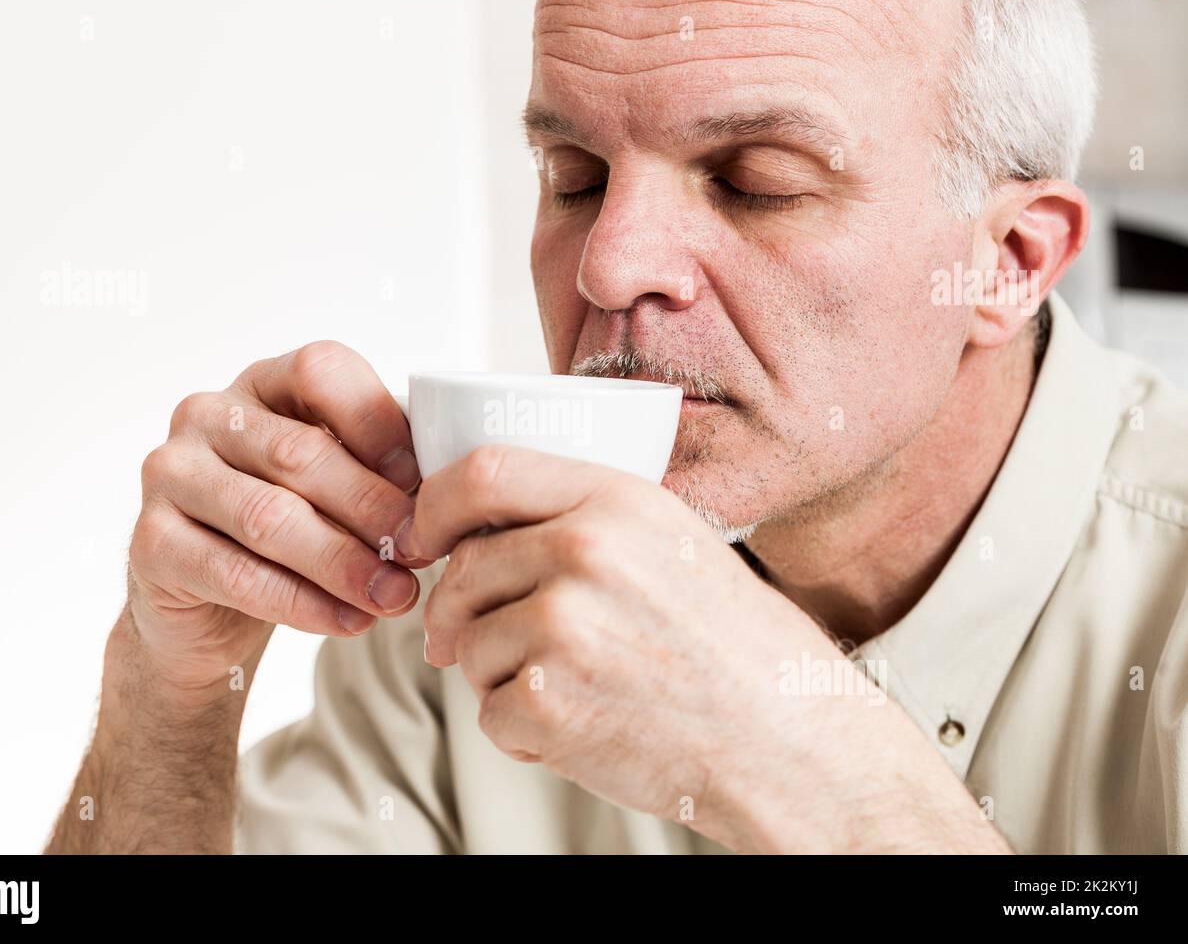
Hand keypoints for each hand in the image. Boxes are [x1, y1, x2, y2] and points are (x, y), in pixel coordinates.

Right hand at [125, 341, 425, 702]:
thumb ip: (378, 472)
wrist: (205, 611)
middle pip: (301, 453)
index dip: (377, 421)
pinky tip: (350, 621)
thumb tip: (444, 492)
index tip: (424, 480)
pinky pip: (238, 574)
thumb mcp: (335, 489)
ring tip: (396, 596)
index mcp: (261, 384)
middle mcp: (207, 416)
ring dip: (345, 563)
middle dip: (373, 508)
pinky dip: (305, 603)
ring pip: (271, 518)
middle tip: (424, 552)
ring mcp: (170, 475)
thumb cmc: (288, 532)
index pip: (320, 370)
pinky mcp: (150, 542)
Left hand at [400, 445, 1008, 852]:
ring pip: (468, 645)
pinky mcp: (549, 703)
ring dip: (498, 676)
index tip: (424, 538)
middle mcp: (584, 551)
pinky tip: (583, 727)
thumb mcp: (669, 542)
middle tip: (473, 642)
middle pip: (463, 568)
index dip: (435, 506)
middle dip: (456, 612)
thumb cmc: (733, 646)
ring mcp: (564, 627)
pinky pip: (489, 712)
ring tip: (575, 688)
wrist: (789, 741)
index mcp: (616, 500)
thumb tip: (471, 535)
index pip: (482, 471)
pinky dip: (521, 732)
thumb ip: (579, 521)